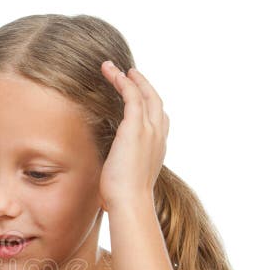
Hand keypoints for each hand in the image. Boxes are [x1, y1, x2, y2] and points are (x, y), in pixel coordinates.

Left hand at [98, 61, 168, 210]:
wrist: (129, 202)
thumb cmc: (124, 197)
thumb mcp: (125, 177)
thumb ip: (122, 166)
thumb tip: (110, 171)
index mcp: (157, 148)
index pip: (159, 119)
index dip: (150, 104)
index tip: (139, 95)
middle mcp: (158, 136)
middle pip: (156, 101)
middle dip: (143, 85)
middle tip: (130, 73)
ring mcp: (150, 130)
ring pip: (145, 94)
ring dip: (130, 78)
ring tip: (114, 67)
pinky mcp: (136, 127)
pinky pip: (132, 96)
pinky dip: (123, 82)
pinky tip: (112, 73)